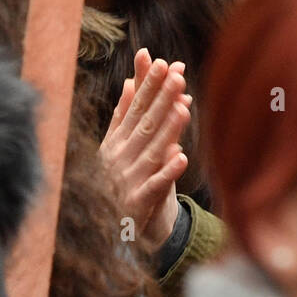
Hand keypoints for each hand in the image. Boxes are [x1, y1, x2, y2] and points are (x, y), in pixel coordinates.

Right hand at [100, 49, 191, 249]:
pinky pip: (154, 187)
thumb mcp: (118, 148)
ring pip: (151, 151)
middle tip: (177, 75)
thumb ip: (123, 116)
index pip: (134, 109)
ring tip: (183, 108)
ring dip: (167, 130)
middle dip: (160, 98)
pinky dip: (167, 172)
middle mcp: (119, 158)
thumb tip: (128, 82)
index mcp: (115, 142)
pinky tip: (181, 157)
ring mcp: (127, 181)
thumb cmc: (121, 183)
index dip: (148, 86)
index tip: (161, 62)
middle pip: (144, 124)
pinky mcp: (137, 206)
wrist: (114, 234)